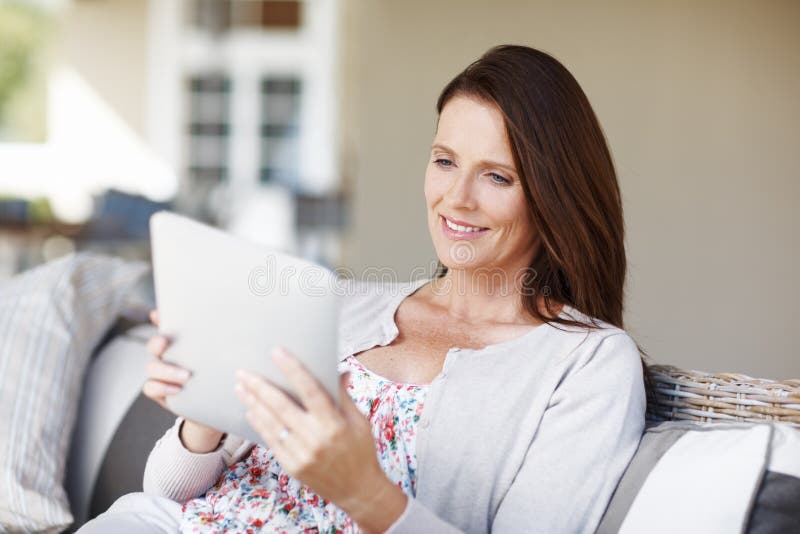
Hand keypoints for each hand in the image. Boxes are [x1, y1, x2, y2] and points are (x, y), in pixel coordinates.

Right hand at [143, 309, 221, 447]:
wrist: (217, 406)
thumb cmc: (221, 376)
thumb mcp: (225, 358)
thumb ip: (228, 342)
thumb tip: (246, 324)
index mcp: (183, 344)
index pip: (167, 327)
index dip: (159, 318)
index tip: (157, 313)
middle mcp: (169, 356)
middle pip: (153, 345)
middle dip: (156, 343)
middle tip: (166, 343)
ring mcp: (163, 375)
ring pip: (151, 367)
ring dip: (166, 370)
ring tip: (185, 376)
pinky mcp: (162, 392)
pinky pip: (150, 388)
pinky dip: (162, 388)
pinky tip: (177, 390)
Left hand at [234, 346, 407, 531]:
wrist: (359, 492)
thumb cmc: (362, 452)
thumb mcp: (360, 421)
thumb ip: (344, 396)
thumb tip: (339, 369)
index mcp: (335, 424)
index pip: (310, 390)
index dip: (293, 369)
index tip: (277, 352)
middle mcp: (316, 439)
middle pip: (281, 406)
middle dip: (260, 386)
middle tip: (244, 372)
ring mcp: (301, 454)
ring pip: (271, 423)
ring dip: (253, 403)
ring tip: (241, 388)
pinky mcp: (292, 466)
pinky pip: (271, 440)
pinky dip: (259, 423)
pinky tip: (251, 410)